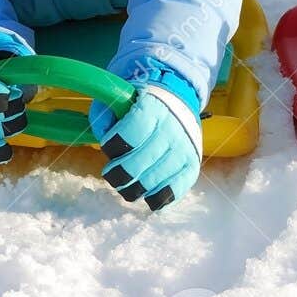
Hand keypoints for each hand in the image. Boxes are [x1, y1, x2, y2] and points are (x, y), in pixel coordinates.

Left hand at [89, 59, 202, 211]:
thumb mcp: (120, 99)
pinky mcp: (192, 165)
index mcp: (153, 106)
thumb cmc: (141, 103)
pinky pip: (175, 190)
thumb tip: (103, 134)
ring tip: (125, 185)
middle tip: (111, 174)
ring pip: (155, 180)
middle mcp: (173, 128)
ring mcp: (185, 149)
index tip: (107, 146)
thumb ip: (105, 114)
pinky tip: (146, 196)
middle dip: (119, 174)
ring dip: (134, 189)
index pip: (132, 132)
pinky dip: (158, 198)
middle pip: (141, 162)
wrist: (177, 100)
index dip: (114, 145)